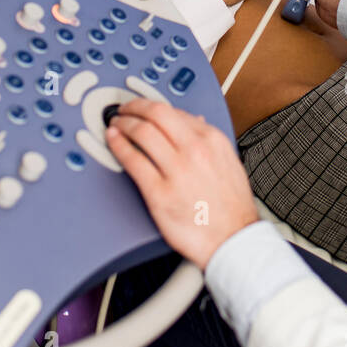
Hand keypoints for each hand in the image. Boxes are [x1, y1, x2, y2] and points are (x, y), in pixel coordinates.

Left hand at [105, 100, 260, 269]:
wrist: (233, 240)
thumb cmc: (231, 207)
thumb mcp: (228, 162)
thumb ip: (209, 140)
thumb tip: (194, 121)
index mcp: (211, 140)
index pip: (175, 111)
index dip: (152, 106)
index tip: (143, 108)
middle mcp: (195, 150)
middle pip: (155, 114)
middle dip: (134, 107)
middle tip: (124, 109)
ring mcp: (176, 171)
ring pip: (141, 132)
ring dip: (123, 123)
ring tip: (116, 124)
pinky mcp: (159, 193)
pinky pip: (132, 160)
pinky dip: (118, 146)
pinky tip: (113, 141)